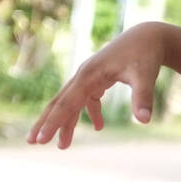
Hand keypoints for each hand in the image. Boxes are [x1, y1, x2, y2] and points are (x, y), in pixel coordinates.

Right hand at [28, 23, 165, 148]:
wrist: (148, 36)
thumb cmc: (145, 55)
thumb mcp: (145, 76)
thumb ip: (143, 98)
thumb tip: (144, 121)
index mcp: (88, 75)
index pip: (66, 103)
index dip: (53, 123)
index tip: (40, 140)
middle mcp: (84, 75)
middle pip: (59, 102)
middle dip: (46, 123)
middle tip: (32, 143)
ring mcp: (89, 76)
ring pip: (71, 102)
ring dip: (66, 122)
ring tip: (62, 146)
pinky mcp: (98, 77)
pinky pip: (87, 98)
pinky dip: (90, 113)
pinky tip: (99, 126)